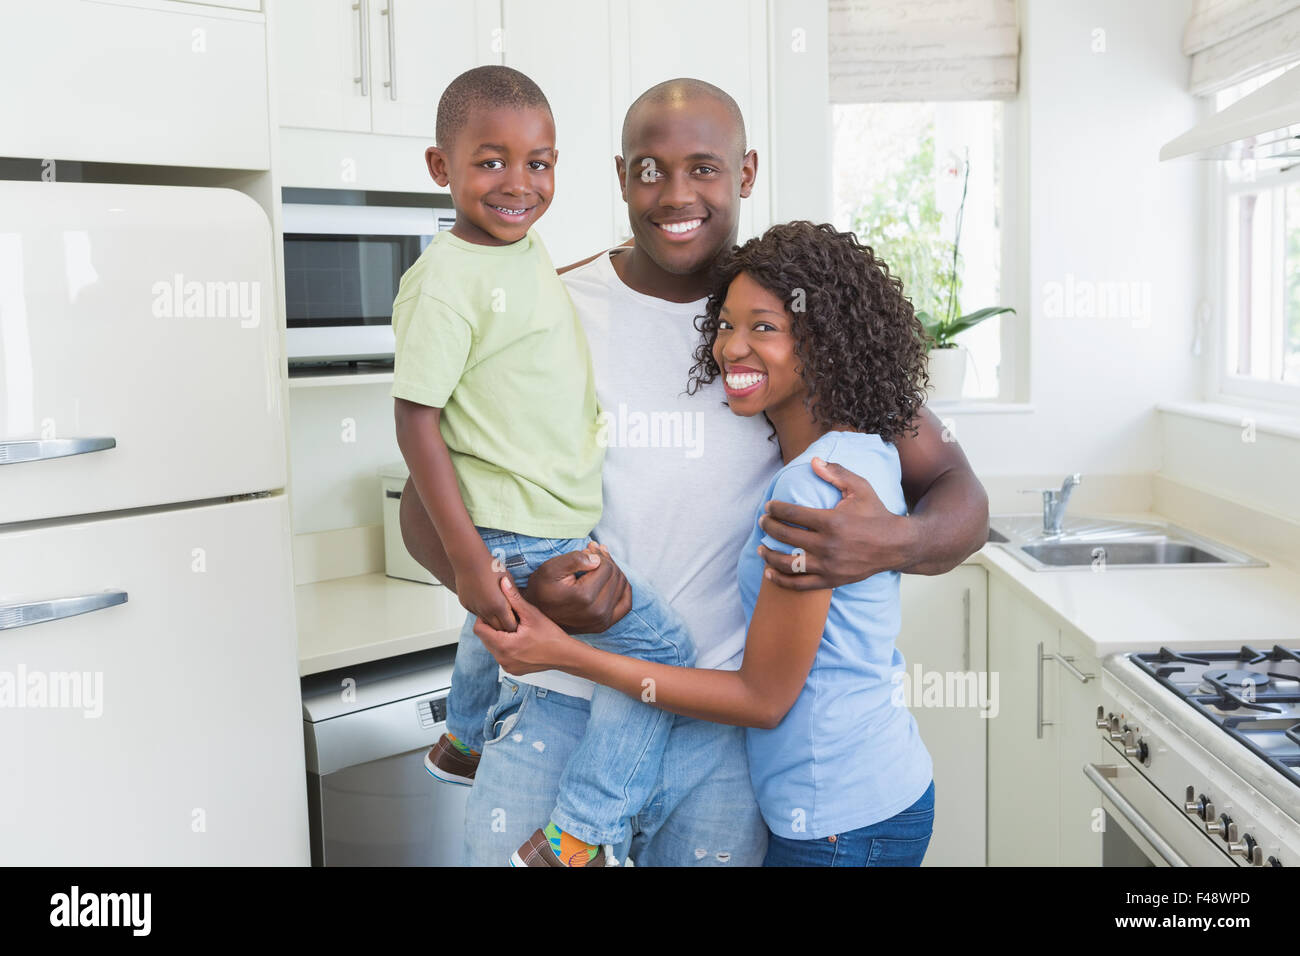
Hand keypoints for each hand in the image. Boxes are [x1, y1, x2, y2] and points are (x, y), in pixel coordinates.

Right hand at [455, 565, 517, 632]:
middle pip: (498, 628)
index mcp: (499, 605)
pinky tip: (487, 604)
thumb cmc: (491, 567)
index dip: (516, 624)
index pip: (510, 626)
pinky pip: (477, 613)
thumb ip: (514, 596)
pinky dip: (483, 612)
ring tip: (499, 613)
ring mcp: (475, 608)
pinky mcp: (467, 605)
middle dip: (504, 626)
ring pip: (486, 622)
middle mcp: (486, 610)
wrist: (469, 560)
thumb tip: (519, 606)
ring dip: (493, 619)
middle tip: (510, 619)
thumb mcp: (509, 580)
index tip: (519, 621)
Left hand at [474, 575, 577, 674]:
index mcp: (504, 645)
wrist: (565, 656)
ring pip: (492, 647)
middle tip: (508, 619)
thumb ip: (514, 598)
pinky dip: (506, 647)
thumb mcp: (532, 614)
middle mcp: (502, 659)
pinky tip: (519, 640)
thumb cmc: (551, 636)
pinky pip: (501, 655)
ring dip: (499, 637)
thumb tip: (502, 582)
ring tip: (515, 629)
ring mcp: (507, 666)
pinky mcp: (512, 670)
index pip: (479, 629)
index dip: (484, 618)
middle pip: (485, 638)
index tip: (496, 611)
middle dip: (493, 627)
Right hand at [523, 541, 632, 633]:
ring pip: (622, 587)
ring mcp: (602, 621)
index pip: (606, 567)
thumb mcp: (550, 568)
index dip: (599, 553)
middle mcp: (597, 612)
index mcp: (585, 597)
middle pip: (616, 576)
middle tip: (594, 551)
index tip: (588, 547)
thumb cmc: (542, 588)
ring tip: (600, 563)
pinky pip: (625, 604)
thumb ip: (574, 559)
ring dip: (614, 571)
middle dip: (607, 560)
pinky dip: (623, 589)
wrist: (536, 613)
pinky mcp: (604, 625)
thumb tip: (597, 559)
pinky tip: (613, 579)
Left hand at [757, 457, 916, 589]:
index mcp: (831, 521)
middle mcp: (827, 545)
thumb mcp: (861, 488)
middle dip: (768, 527)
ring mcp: (828, 566)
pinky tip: (769, 573)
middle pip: (785, 535)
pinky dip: (781, 580)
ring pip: (788, 563)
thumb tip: (813, 462)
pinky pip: (800, 584)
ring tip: (761, 548)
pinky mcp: (831, 580)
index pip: (792, 514)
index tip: (768, 506)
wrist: (896, 545)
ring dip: (769, 555)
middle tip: (762, 522)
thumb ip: (837, 473)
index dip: (775, 509)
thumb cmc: (876, 513)